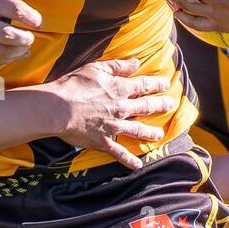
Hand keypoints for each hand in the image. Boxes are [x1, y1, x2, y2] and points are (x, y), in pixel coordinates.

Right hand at [0, 0, 56, 65]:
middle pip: (6, 34)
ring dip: (19, 52)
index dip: (30, 16)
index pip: (12, 7)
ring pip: (0, 51)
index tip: (38, 22)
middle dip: (25, 39)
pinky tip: (16, 53)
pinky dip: (8, 59)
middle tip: (31, 37)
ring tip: (25, 46)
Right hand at [44, 58, 177, 170]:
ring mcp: (114, 127)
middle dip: (160, 105)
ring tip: (159, 135)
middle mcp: (121, 108)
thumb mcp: (95, 68)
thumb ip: (117, 66)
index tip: (165, 84)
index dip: (155, 84)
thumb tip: (136, 62)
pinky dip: (129, 160)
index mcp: (119, 89)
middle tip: (170, 105)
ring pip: (138, 130)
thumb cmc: (73, 86)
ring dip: (150, 133)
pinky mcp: (103, 142)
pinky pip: (119, 153)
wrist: (58, 109)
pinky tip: (138, 165)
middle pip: (146, 107)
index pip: (143, 86)